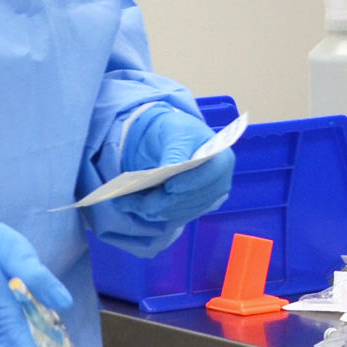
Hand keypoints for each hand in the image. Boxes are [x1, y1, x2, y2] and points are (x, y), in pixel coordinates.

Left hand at [87, 106, 236, 256]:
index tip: (169, 187)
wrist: (176, 141)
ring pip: (178, 210)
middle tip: (132, 198)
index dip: (189, 183)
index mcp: (222, 160)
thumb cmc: (179, 132)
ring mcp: (207, 200)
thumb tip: (168, 168)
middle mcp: (219, 184)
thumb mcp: (176, 133)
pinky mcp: (192, 209)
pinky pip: (173, 215)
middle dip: (161, 200)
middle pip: (190, 198)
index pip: (209, 176)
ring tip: (125, 201)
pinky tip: (134, 205)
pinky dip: (152, 211)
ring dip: (151, 208)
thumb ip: (175, 151)